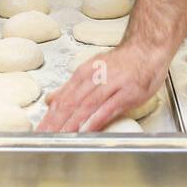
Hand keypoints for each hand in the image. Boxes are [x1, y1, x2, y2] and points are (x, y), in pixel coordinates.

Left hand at [37, 42, 166, 132]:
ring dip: (72, 123)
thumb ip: (72, 87)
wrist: (147, 48)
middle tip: (45, 137)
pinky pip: (108, 109)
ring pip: (86, 106)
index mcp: (83, 73)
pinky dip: (96, 120)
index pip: (62, 98)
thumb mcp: (92, 70)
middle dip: (56, 122)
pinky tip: (86, 131)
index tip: (39, 131)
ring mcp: (111, 85)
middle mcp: (94, 78)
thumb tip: (50, 100)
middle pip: (71, 103)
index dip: (49, 116)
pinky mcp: (128, 93)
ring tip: (60, 137)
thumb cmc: (121, 63)